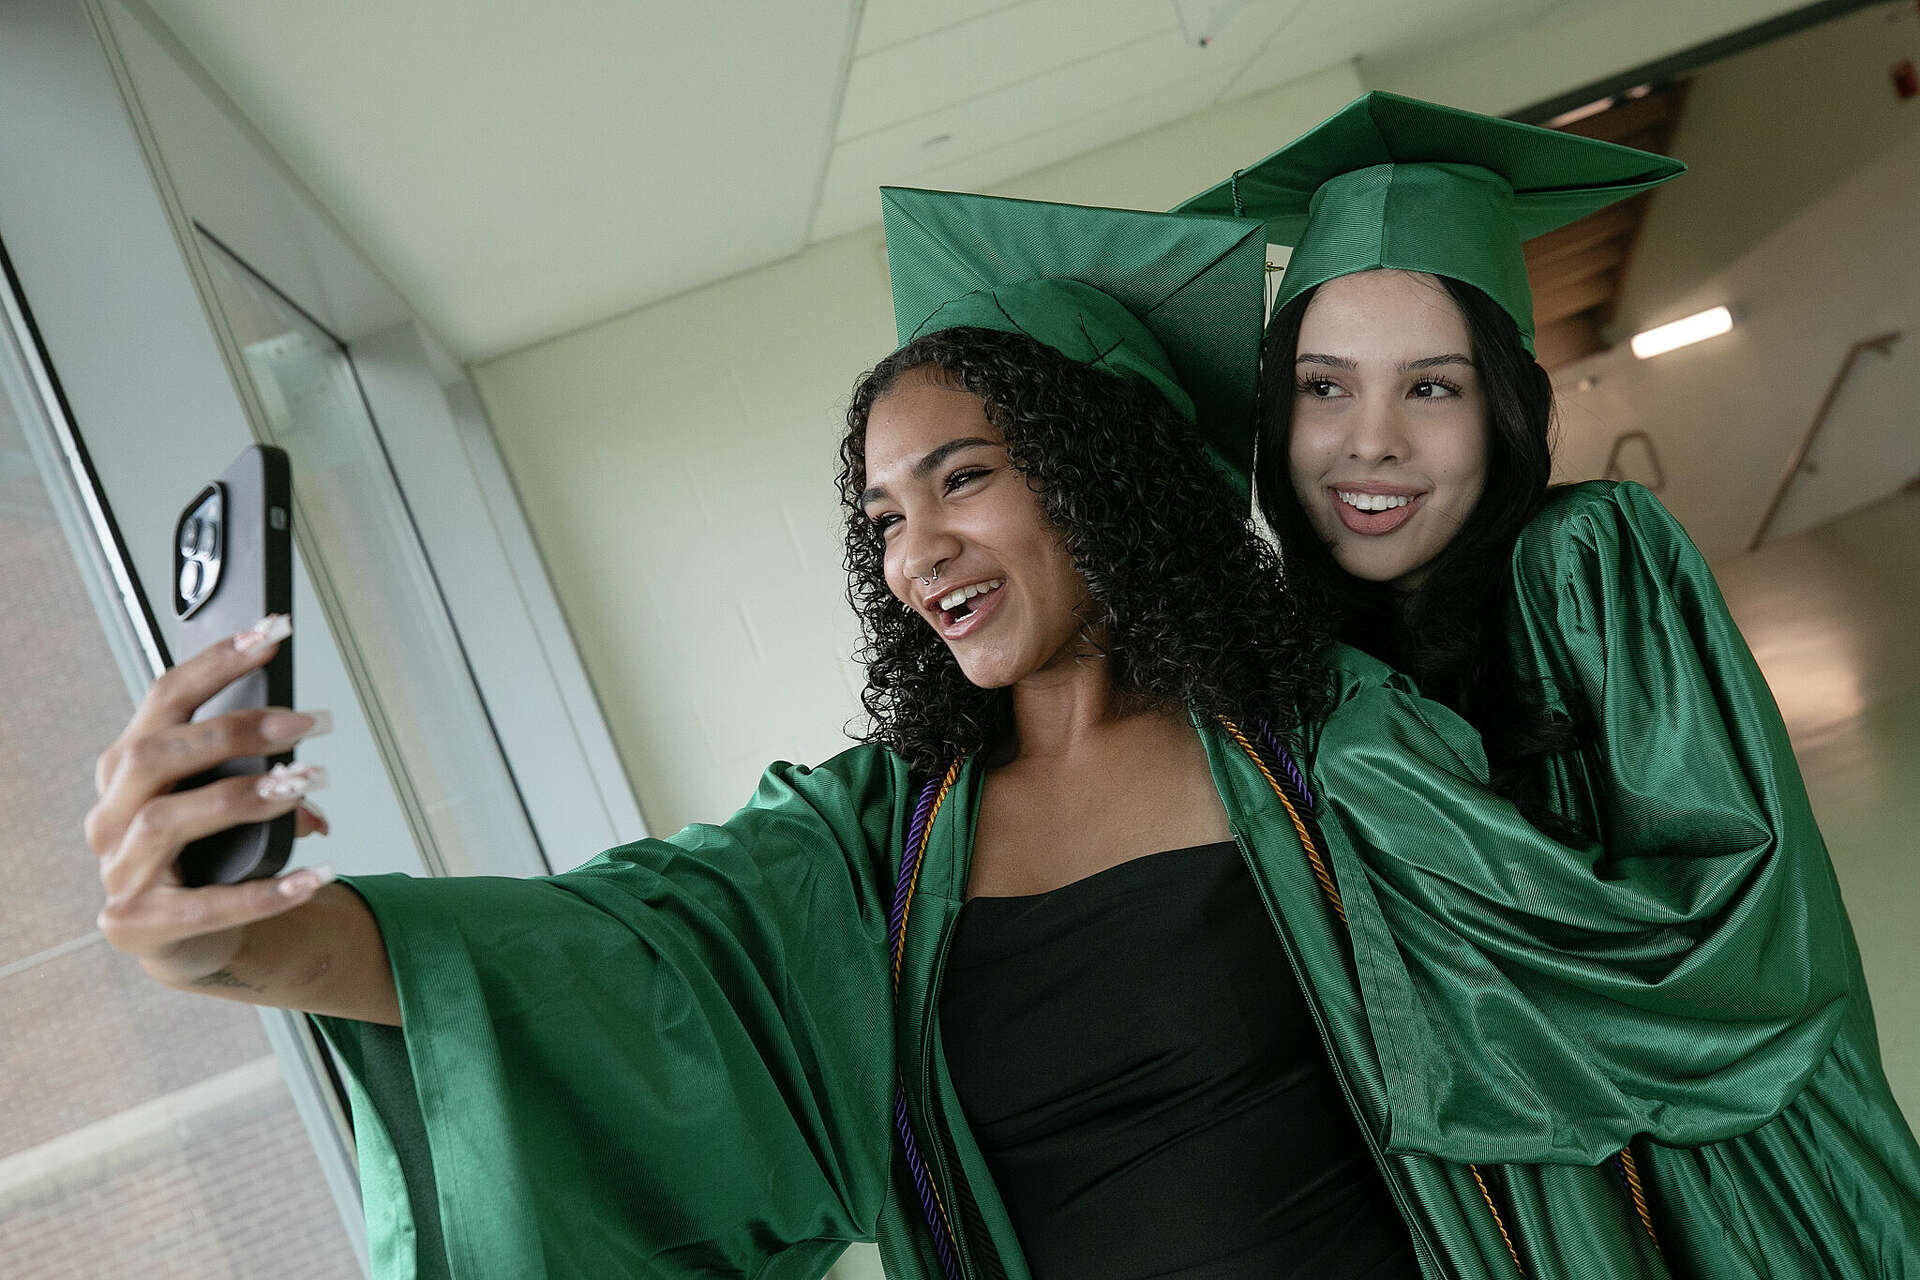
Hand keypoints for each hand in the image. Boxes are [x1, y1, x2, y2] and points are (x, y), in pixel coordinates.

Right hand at [87, 614, 332, 988]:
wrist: (185, 937)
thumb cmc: (206, 853)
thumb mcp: (229, 806)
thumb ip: (265, 779)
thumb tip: (307, 777)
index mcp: (129, 768)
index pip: (164, 698)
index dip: (217, 662)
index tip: (272, 632)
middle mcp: (112, 813)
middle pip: (156, 754)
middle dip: (234, 731)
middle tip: (309, 723)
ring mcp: (118, 870)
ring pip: (166, 820)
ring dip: (244, 798)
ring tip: (306, 787)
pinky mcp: (139, 924)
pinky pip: (206, 905)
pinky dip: (266, 890)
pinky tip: (314, 875)